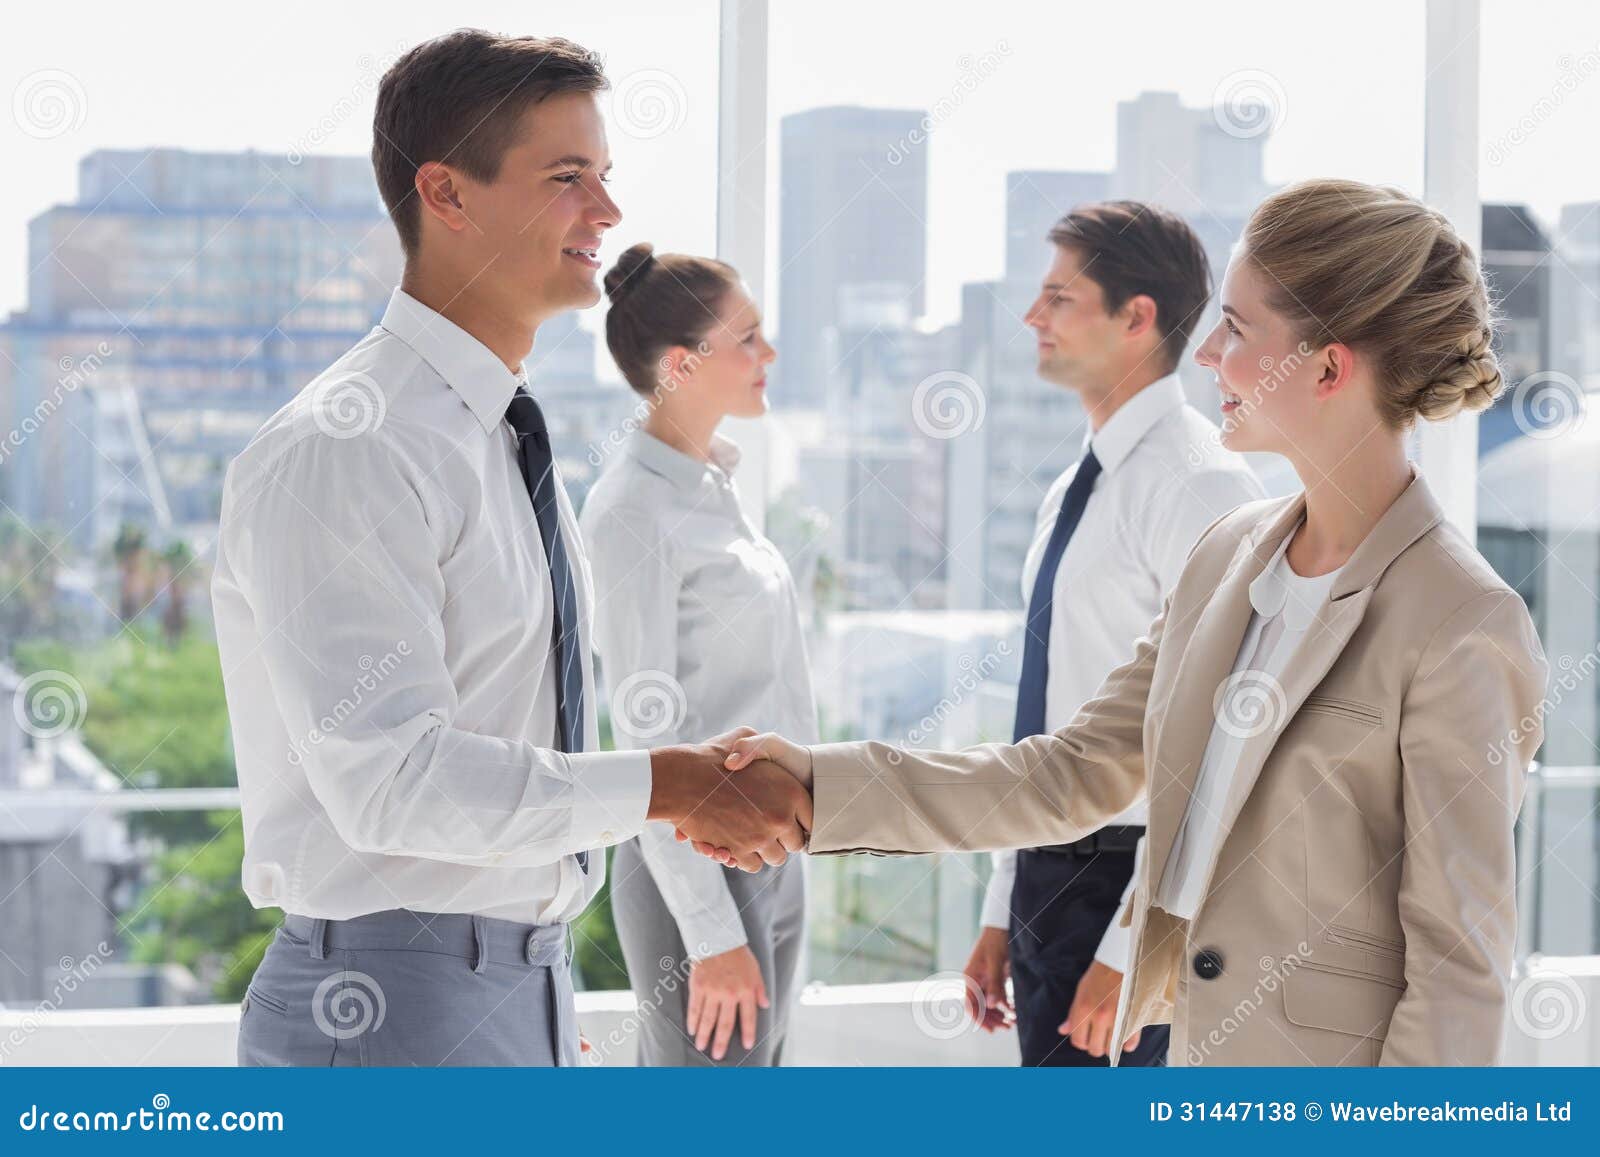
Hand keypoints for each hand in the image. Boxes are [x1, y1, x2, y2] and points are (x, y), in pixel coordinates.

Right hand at [647, 740, 810, 872]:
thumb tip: (772, 763)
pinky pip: (752, 865)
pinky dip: (744, 858)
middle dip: (783, 839)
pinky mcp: (739, 851)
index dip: (801, 822)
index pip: (812, 819)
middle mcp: (780, 816)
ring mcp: (760, 836)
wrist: (679, 779)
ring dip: (764, 850)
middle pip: (795, 843)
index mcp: (791, 790)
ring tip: (751, 836)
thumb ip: (763, 747)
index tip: (790, 821)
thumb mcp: (745, 738)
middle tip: (768, 829)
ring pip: (775, 858)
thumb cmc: (710, 757)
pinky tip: (735, 844)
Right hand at [687, 945, 768, 1059]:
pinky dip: (692, 1020)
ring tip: (701, 1046)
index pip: (748, 1017)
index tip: (746, 1045)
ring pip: (707, 1019)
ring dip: (704, 1035)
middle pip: (724, 1024)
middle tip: (717, 1055)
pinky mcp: (698, 986)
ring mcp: (712, 991)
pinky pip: (695, 1008)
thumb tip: (766, 1005)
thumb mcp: (755, 970)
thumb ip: (760, 989)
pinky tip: (691, 1030)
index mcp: (745, 990)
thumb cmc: (739, 954)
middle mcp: (729, 993)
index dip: (748, 1032)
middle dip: (721, 1042)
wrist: (718, 937)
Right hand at [963, 926, 1013, 1031]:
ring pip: (988, 1003)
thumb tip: (992, 1005)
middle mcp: (975, 981)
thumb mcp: (996, 962)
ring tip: (1011, 1022)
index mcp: (970, 977)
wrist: (1002, 926)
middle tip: (1007, 1027)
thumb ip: (994, 984)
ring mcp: (984, 980)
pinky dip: (1004, 1005)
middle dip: (992, 1019)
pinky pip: (996, 996)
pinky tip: (1013, 1010)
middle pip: (979, 1007)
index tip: (991, 1030)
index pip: (970, 1004)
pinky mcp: (993, 978)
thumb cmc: (996, 941)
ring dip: (998, 1014)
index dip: (979, 1019)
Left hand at [1059, 959, 1139, 1056]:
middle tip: (1098, 1035)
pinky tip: (1123, 1036)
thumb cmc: (1100, 973)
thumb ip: (1072, 1014)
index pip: (1078, 1040)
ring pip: (1111, 1049)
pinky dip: (1126, 1044)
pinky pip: (1130, 1044)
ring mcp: (1118, 1019)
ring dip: (1110, 1044)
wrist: (1123, 960)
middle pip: (1095, 1049)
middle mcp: (1100, 1016)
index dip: (1081, 1041)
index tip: (1085, 1036)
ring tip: (1110, 1034)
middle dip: (1095, 1045)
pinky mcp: (1134, 1019)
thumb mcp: (1081, 990)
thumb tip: (1063, 1030)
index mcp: (1084, 1009)